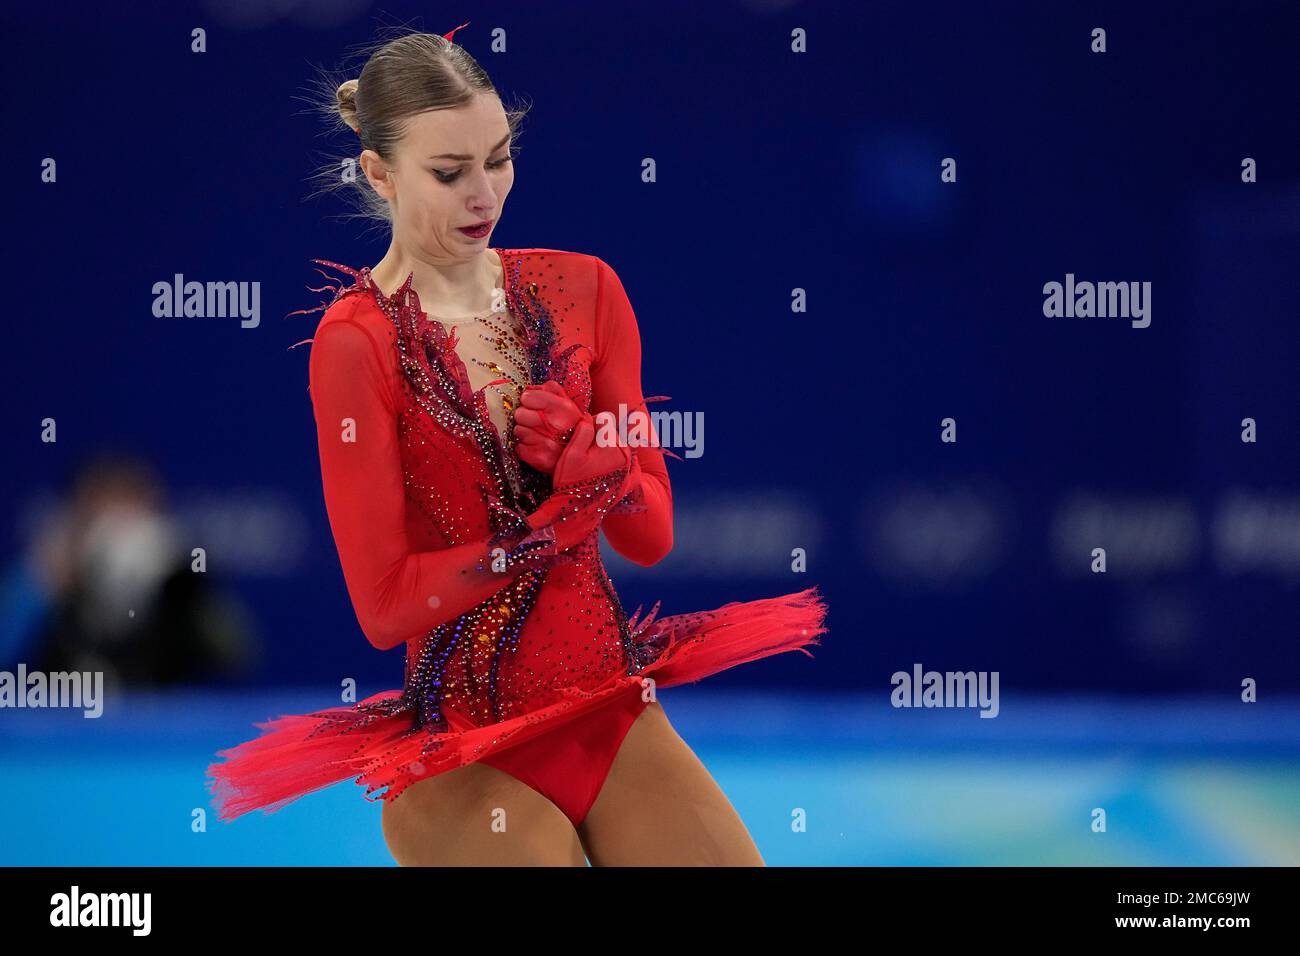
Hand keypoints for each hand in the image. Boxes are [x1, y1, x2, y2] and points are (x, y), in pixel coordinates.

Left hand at [513, 380, 582, 473]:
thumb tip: (529, 388)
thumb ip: (551, 390)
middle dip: (525, 417)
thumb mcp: (569, 403)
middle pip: (519, 414)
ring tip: (538, 435)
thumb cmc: (572, 427)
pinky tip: (537, 447)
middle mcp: (556, 425)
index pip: (527, 397)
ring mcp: (547, 443)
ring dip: (525, 433)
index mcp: (563, 408)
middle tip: (536, 422)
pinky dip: (525, 448)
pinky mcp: (538, 458)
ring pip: (518, 430)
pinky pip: (519, 447)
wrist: (582, 456)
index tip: (533, 405)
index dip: (528, 400)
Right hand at [523, 414, 634, 550]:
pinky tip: (613, 469)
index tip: (582, 435)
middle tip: (586, 452)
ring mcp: (630, 469)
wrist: (577, 513)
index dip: (590, 424)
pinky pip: (633, 467)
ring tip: (594, 463)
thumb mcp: (572, 453)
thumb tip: (589, 417)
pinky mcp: (630, 482)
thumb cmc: (571, 482)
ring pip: (621, 448)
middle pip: (613, 434)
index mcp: (611, 444)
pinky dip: (627, 465)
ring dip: (610, 450)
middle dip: (600, 437)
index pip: (604, 420)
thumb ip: (583, 431)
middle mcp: (626, 454)